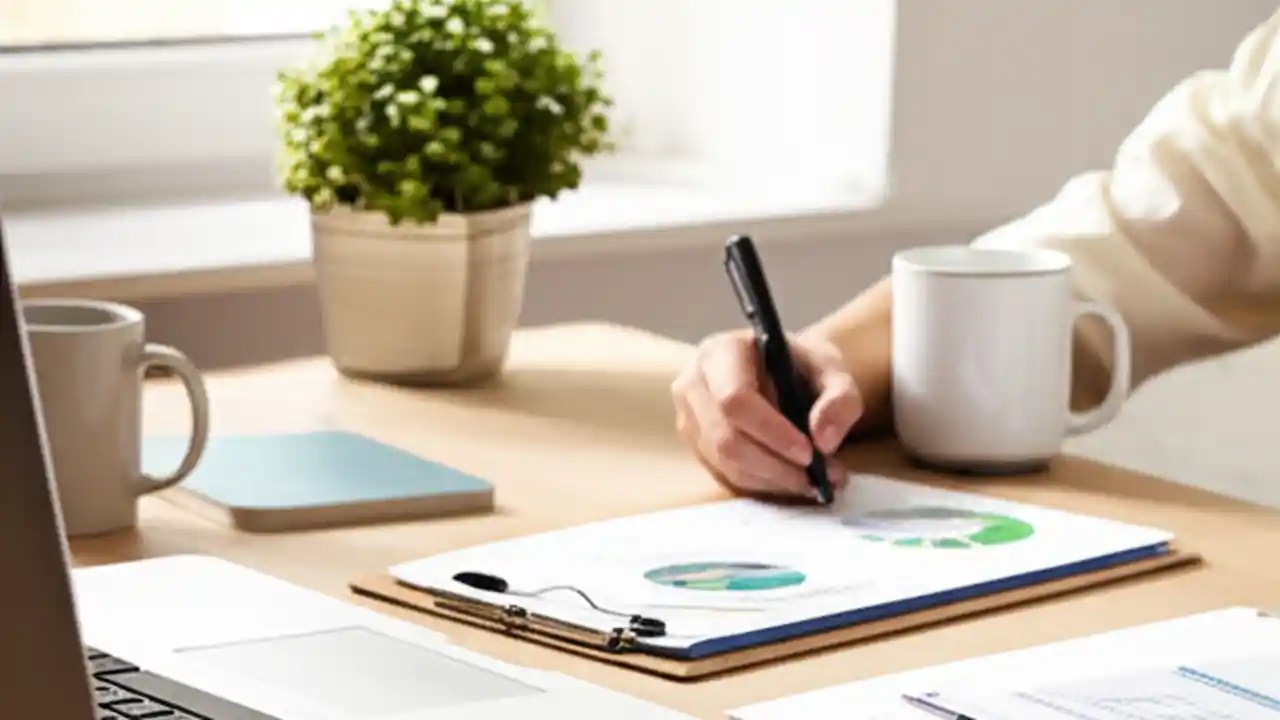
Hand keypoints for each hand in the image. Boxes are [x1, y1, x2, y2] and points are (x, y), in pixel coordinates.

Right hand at [671, 329, 862, 498]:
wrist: (781, 372)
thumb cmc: (802, 367)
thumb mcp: (832, 370)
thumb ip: (840, 398)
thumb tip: (824, 441)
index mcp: (723, 351)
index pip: (734, 398)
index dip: (771, 431)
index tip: (810, 453)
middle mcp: (694, 382)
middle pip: (725, 438)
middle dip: (776, 466)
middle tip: (819, 478)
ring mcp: (689, 416)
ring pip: (726, 462)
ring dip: (773, 479)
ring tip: (814, 480)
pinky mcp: (696, 444)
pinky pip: (726, 474)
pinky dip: (763, 483)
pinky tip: (791, 478)